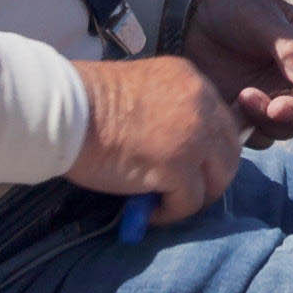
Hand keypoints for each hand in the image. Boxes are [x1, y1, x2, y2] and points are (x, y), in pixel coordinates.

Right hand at [67, 53, 242, 238]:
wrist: (63, 111)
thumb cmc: (85, 103)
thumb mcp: (141, 91)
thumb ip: (168, 110)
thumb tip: (177, 151)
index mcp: (190, 79)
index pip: (220, 121)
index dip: (207, 150)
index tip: (186, 166)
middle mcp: (201, 102)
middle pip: (229, 151)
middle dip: (210, 176)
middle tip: (183, 192)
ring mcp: (194, 135)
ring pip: (217, 179)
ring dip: (194, 197)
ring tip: (163, 203)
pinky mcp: (179, 167)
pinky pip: (189, 202)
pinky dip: (170, 213)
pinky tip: (147, 211)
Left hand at [174, 0, 292, 142]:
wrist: (187, 14)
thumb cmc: (231, 4)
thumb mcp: (261, 16)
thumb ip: (288, 47)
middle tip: (274, 108)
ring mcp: (276, 96)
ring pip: (287, 128)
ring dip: (269, 121)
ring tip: (243, 96)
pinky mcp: (250, 112)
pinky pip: (259, 134)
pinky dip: (249, 127)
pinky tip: (230, 103)